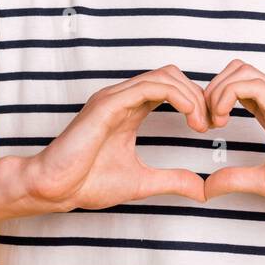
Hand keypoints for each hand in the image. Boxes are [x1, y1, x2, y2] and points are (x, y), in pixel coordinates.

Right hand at [20, 65, 209, 211]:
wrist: (53, 189)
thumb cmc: (86, 183)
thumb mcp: (141, 182)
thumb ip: (171, 181)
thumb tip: (201, 189)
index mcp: (130, 111)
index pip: (171, 89)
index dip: (196, 102)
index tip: (209, 128)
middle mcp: (123, 98)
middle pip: (172, 75)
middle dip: (198, 95)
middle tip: (211, 124)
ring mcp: (114, 98)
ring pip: (164, 76)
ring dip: (191, 95)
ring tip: (201, 123)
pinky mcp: (107, 104)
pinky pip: (148, 86)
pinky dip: (175, 95)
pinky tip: (189, 115)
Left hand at [201, 59, 264, 208]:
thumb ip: (236, 179)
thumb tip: (206, 189)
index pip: (236, 85)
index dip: (213, 99)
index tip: (205, 129)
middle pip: (235, 69)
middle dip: (209, 90)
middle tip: (204, 124)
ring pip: (239, 69)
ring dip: (215, 92)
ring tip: (214, 123)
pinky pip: (248, 84)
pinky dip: (225, 97)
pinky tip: (223, 123)